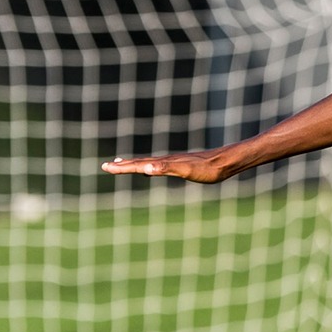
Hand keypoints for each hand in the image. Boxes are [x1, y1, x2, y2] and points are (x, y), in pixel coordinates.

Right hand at [101, 150, 233, 183]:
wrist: (225, 161)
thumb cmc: (207, 169)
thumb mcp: (186, 171)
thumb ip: (165, 169)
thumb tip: (146, 169)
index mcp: (164, 162)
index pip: (138, 164)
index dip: (123, 167)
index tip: (106, 167)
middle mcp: (166, 160)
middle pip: (140, 162)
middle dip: (123, 165)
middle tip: (106, 165)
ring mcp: (173, 161)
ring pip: (148, 163)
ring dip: (133, 164)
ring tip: (122, 163)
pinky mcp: (181, 164)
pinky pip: (159, 166)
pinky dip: (149, 167)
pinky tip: (150, 169)